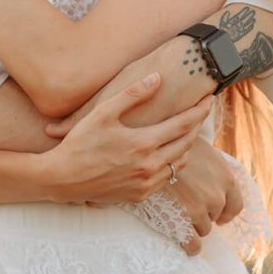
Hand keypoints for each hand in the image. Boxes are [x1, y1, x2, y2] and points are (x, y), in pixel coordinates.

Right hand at [42, 73, 212, 205]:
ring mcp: (146, 184)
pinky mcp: (139, 196)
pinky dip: (170, 164)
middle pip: (186, 144)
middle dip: (197, 126)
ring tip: (184, 132)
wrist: (62, 178)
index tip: (210, 99)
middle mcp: (150, 166)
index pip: (183, 125)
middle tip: (201, 112)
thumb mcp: (104, 112)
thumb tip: (157, 77)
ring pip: (178, 164)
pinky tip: (165, 154)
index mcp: (144, 144)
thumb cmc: (80, 143)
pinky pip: (165, 179)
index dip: (199, 111)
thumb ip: (132, 94)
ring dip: (185, 147)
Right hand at [169, 138, 243, 237]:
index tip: (219, 217)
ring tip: (180, 216)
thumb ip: (215, 169)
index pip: (236, 206)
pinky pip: (192, 243)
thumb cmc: (178, 145)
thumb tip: (216, 179)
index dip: (226, 213)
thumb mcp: (205, 151)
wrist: (156, 148)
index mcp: (227, 178)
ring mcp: (201, 209)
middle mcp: (218, 196)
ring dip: (194, 225)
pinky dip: (190, 246)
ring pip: (204, 229)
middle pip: (216, 216)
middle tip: (189, 206)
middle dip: (205, 214)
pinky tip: (185, 244)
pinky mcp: (183, 218)